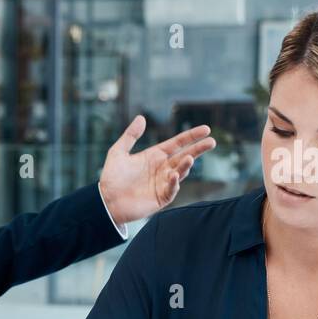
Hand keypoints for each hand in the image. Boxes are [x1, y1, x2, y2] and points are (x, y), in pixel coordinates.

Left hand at [98, 115, 215, 223]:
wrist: (106, 201)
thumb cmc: (112, 177)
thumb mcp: (118, 152)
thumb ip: (130, 135)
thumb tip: (141, 117)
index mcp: (155, 156)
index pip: (177, 143)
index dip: (191, 136)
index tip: (206, 129)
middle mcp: (163, 168)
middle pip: (185, 156)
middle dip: (198, 149)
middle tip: (212, 142)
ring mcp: (163, 183)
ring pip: (180, 172)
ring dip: (185, 165)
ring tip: (189, 158)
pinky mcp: (161, 197)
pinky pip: (171, 189)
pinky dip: (174, 182)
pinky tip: (173, 175)